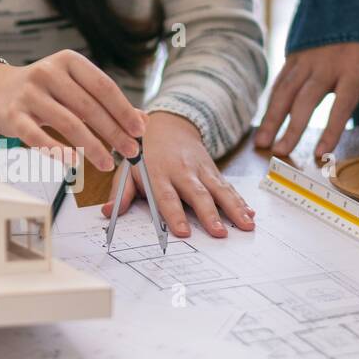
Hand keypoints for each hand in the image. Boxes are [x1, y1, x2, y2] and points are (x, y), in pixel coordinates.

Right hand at [0, 50, 145, 169]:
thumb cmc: (44, 90)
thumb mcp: (74, 87)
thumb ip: (105, 102)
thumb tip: (141, 121)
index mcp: (68, 61)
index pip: (103, 87)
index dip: (123, 110)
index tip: (139, 130)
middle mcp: (48, 73)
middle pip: (88, 107)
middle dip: (113, 133)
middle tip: (131, 152)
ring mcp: (29, 94)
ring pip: (67, 123)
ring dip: (92, 147)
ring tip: (108, 164)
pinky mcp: (13, 116)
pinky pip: (38, 137)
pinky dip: (57, 151)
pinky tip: (74, 162)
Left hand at [100, 112, 254, 238]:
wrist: (168, 124)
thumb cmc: (144, 153)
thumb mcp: (127, 169)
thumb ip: (122, 192)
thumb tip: (108, 212)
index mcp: (159, 173)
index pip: (166, 197)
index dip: (174, 215)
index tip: (183, 232)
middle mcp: (182, 171)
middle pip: (198, 195)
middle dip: (210, 214)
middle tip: (219, 233)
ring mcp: (201, 170)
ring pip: (220, 190)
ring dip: (234, 208)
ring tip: (246, 225)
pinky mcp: (214, 171)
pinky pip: (228, 187)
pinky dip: (241, 200)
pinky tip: (251, 214)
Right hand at [254, 42, 358, 159]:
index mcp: (354, 68)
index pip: (341, 105)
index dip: (329, 130)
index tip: (319, 151)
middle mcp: (326, 65)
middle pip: (305, 102)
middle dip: (291, 129)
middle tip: (280, 151)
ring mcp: (307, 60)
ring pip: (285, 93)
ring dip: (272, 119)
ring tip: (262, 141)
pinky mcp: (294, 55)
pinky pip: (280, 81)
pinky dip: (271, 102)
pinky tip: (265, 120)